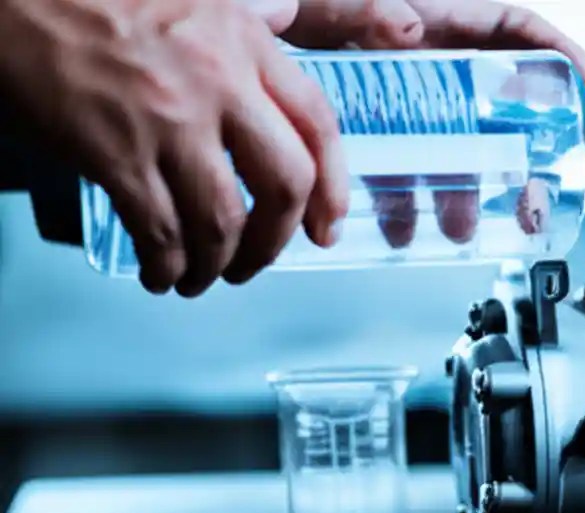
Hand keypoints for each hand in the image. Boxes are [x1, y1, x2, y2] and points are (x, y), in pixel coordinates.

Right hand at [0, 0, 347, 295]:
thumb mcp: (192, 1)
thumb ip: (238, 43)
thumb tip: (272, 75)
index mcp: (244, 42)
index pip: (319, 125)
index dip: (334, 188)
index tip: (326, 228)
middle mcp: (220, 82)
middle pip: (285, 185)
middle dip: (275, 240)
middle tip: (258, 263)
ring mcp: (169, 120)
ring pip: (222, 221)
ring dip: (217, 265)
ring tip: (198, 278)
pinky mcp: (116, 152)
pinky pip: (161, 232)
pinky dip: (166, 265)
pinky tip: (158, 274)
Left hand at [283, 0, 584, 246]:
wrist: (208, 32)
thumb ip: (366, 2)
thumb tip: (408, 26)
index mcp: (428, 14)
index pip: (512, 29)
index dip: (557, 56)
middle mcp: (419, 54)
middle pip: (487, 105)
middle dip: (510, 157)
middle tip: (524, 201)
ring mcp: (391, 89)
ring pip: (441, 142)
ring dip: (455, 189)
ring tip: (456, 227)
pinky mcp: (355, 119)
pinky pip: (392, 159)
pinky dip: (399, 195)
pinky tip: (394, 222)